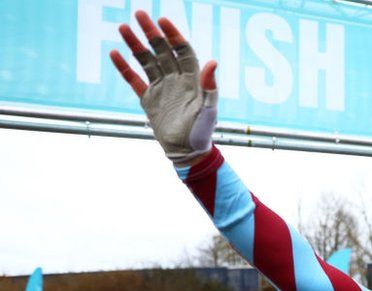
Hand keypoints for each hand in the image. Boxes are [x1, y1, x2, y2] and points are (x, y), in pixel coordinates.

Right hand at [109, 11, 216, 165]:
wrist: (187, 152)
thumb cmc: (202, 132)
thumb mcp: (208, 110)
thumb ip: (210, 86)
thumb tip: (212, 62)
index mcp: (192, 80)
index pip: (182, 52)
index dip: (174, 36)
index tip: (163, 21)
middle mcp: (176, 80)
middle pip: (162, 51)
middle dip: (152, 33)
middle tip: (140, 14)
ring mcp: (161, 88)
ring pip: (146, 61)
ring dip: (135, 45)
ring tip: (122, 27)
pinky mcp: (148, 100)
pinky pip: (134, 80)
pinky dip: (124, 68)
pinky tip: (114, 53)